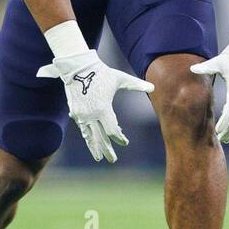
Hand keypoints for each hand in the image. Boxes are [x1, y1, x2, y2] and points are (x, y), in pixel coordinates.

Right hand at [37, 50, 153, 161]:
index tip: (125, 142)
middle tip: (113, 160)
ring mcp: (81, 115)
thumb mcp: (120, 78)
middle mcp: (91, 114)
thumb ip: (136, 84)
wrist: (78, 68)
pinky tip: (91, 144)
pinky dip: (88, 138)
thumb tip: (153, 87)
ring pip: (89, 136)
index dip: (119, 138)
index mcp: (103, 108)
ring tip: (99, 158)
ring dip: (95, 147)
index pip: (113, 131)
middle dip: (107, 150)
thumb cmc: (102, 73)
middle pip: (101, 138)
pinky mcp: (75, 113)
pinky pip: (83, 129)